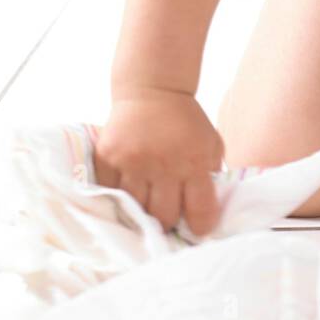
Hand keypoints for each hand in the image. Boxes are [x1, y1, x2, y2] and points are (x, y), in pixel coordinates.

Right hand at [91, 88, 224, 236]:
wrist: (153, 90)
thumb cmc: (186, 122)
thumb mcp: (211, 144)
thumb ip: (211, 176)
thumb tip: (210, 214)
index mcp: (194, 161)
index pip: (200, 210)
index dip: (200, 226)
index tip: (197, 229)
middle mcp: (163, 163)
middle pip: (163, 216)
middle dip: (167, 223)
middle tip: (168, 219)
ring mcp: (132, 160)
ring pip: (134, 209)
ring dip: (141, 212)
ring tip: (146, 207)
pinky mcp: (108, 156)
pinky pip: (109, 192)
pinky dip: (117, 197)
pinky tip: (127, 192)